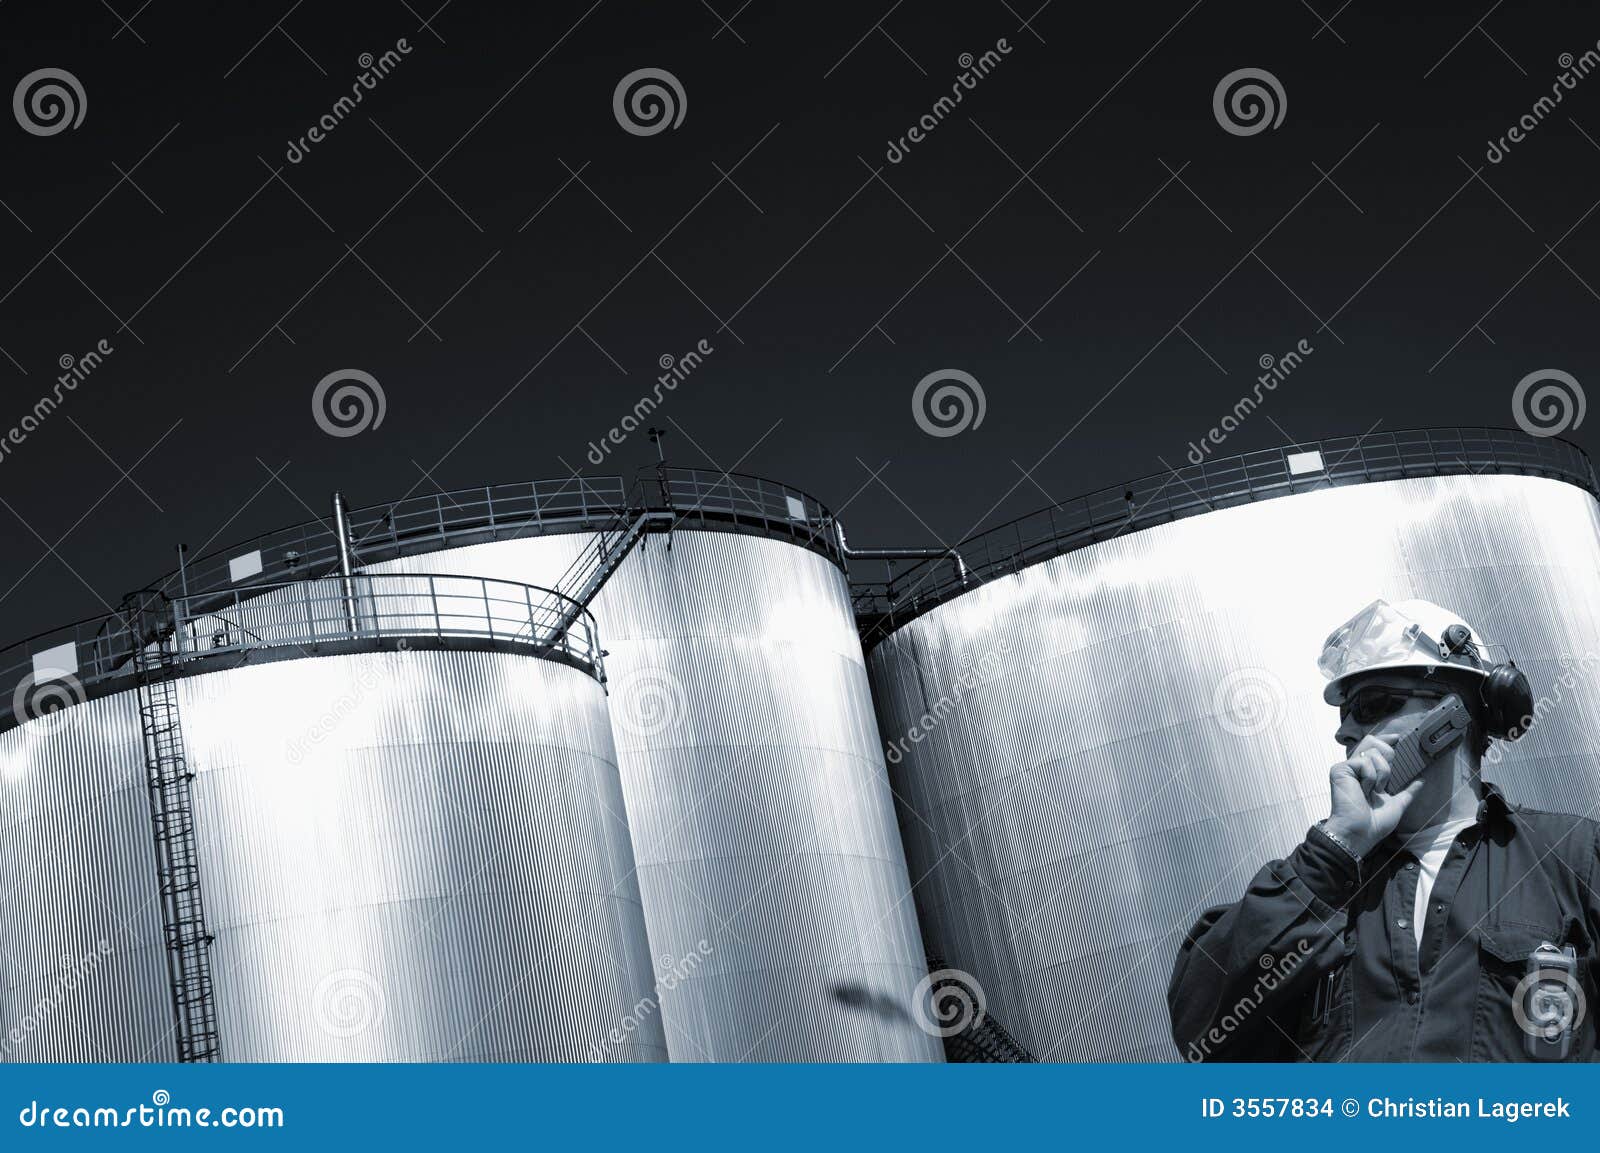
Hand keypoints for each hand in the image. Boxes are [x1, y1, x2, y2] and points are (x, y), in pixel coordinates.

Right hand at [1324, 734, 1423, 856]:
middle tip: (1386, 779)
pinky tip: (1365, 790)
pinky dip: (1371, 778)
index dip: (1386, 740)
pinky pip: (1364, 761)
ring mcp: (1347, 768)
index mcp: (1367, 774)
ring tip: (1374, 790)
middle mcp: (1356, 768)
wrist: (1361, 832)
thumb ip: (1408, 791)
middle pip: (1372, 741)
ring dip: (1382, 774)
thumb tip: (1421, 781)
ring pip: (1373, 752)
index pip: (1375, 748)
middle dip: (1387, 756)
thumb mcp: (1397, 804)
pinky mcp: (1340, 769)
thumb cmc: (1374, 823)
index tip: (1398, 738)